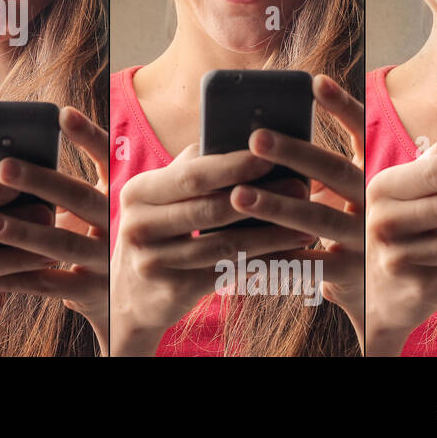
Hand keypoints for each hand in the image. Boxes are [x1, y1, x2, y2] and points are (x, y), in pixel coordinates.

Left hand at [0, 107, 109, 351]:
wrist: (126, 301)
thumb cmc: (93, 238)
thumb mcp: (91, 209)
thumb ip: (59, 186)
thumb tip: (4, 159)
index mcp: (118, 195)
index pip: (108, 159)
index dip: (88, 137)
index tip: (62, 114)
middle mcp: (118, 225)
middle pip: (81, 198)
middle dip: (40, 181)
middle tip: (2, 166)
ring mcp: (107, 261)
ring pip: (62, 244)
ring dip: (21, 232)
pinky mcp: (91, 294)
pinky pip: (47, 283)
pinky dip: (15, 275)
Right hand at [111, 147, 310, 354]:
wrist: (131, 296)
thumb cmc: (159, 234)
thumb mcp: (160, 200)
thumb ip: (191, 171)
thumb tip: (241, 141)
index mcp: (138, 192)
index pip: (191, 175)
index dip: (233, 166)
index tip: (271, 156)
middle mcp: (138, 225)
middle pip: (209, 210)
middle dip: (260, 199)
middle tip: (301, 189)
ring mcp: (152, 262)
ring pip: (223, 245)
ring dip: (269, 237)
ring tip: (305, 227)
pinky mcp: (172, 291)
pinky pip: (227, 274)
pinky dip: (262, 265)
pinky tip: (289, 257)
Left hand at [239, 75, 365, 343]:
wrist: (397, 299)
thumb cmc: (369, 234)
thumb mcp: (367, 197)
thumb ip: (333, 167)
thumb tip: (305, 125)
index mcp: (377, 178)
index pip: (362, 135)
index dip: (342, 108)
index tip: (316, 82)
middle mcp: (377, 206)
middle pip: (334, 172)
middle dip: (294, 153)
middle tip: (255, 137)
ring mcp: (365, 242)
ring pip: (316, 218)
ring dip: (275, 206)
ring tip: (237, 193)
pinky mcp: (350, 277)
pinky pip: (307, 264)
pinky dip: (273, 257)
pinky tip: (242, 250)